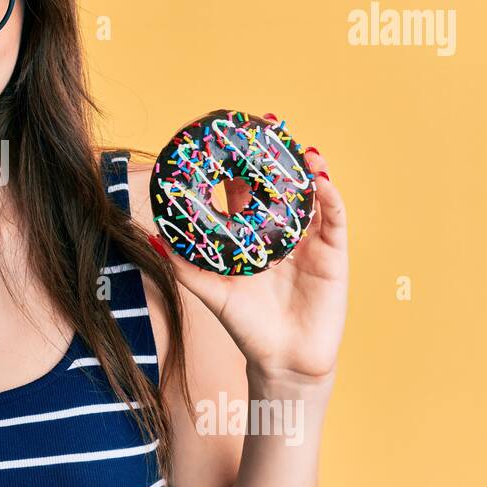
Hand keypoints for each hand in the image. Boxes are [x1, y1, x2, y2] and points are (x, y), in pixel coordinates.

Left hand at [160, 118, 348, 380]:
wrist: (283, 361)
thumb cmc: (247, 327)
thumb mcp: (213, 292)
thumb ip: (185, 266)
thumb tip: (152, 239)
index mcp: (256, 236)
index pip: (251, 191)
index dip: (245, 164)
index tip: (236, 135)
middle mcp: (284, 233)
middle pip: (285, 186)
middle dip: (281, 156)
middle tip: (274, 125)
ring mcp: (311, 241)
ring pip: (313, 197)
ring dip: (311, 171)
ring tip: (303, 150)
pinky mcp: (334, 255)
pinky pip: (335, 220)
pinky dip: (331, 198)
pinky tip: (323, 182)